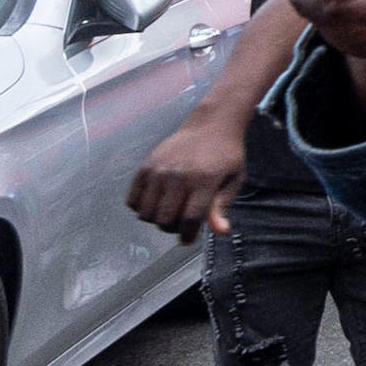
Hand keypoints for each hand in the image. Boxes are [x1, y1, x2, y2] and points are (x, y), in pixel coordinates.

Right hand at [127, 106, 249, 239]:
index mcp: (204, 180)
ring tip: (170, 211)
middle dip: (172, 228)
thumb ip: (222, 206)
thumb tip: (220, 231)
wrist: (211, 125)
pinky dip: (141, 208)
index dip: (187, 236)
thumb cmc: (226, 155)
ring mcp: (158, 171)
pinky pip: (132, 200)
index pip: (190, 219)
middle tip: (181, 222)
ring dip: (157, 220)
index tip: (188, 240)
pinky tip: (156, 202)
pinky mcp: (145, 167)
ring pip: (146, 214)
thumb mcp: (233, 179)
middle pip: (164, 220)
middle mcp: (178, 176)